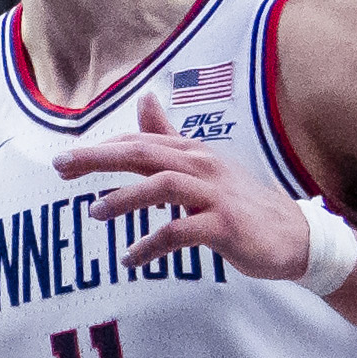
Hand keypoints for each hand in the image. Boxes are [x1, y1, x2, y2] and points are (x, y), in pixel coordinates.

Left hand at [52, 117, 314, 285]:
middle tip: (60, 167)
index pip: (140, 142)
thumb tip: (145, 98)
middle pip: (143, 153)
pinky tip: (130, 258)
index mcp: (193, 153)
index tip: (65, 158)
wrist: (296, 237)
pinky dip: (151, 244)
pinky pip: (179, 232)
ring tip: (94, 212)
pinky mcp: (225, 225)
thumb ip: (169, 137)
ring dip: (123, 198)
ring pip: (161, 186)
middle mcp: (202, 166)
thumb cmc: (242, 202)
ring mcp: (215, 195)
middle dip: (98, 158)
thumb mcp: (204, 166)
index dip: (101, 148)